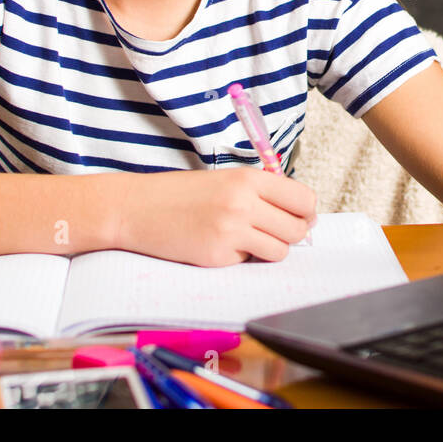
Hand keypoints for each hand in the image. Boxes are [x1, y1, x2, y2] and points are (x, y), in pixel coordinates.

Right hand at [113, 167, 316, 265]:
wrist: (137, 207)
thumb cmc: (180, 193)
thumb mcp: (225, 180)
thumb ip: (261, 192)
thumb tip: (300, 214)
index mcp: (248, 179)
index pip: (303, 199)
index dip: (306, 212)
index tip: (300, 216)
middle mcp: (243, 203)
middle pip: (297, 229)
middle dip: (292, 234)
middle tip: (275, 231)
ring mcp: (231, 231)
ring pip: (280, 251)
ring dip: (270, 249)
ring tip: (249, 239)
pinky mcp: (218, 256)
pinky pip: (249, 262)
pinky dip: (242, 257)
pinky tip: (222, 245)